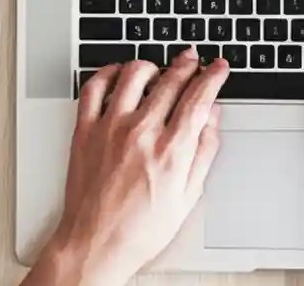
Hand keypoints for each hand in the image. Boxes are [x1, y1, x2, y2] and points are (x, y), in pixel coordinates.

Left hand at [23, 49, 228, 285]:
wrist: (95, 245)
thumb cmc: (139, 230)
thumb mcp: (188, 196)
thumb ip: (204, 152)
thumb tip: (213, 119)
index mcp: (171, 151)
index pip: (198, 98)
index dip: (212, 77)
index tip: (218, 67)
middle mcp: (141, 133)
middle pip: (170, 81)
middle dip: (188, 64)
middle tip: (194, 59)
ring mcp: (110, 128)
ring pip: (134, 74)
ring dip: (152, 65)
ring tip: (158, 69)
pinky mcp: (85, 131)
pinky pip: (94, 88)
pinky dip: (108, 73)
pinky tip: (118, 73)